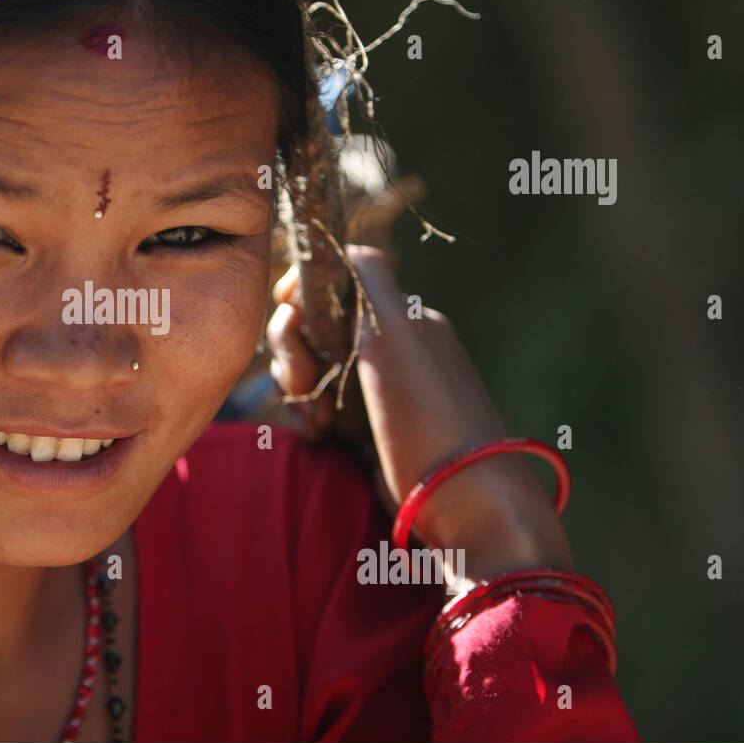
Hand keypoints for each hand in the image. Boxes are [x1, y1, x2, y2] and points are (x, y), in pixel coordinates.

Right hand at [267, 245, 573, 581]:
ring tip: (318, 419)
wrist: (457, 497)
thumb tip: (342, 245)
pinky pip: (318, 409)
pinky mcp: (365, 433)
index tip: (286, 310)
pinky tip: (320, 435)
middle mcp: (389, 350)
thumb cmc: (426, 412)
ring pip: (309, 371)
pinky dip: (309, 418)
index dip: (300, 294)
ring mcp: (376, 393)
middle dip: (292, 349)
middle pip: (312, 328)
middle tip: (302, 379)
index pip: (333, 285)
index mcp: (400, 319)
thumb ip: (369, 277)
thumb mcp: (399, 329)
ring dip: (298, 389)